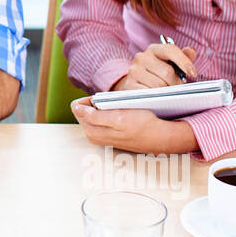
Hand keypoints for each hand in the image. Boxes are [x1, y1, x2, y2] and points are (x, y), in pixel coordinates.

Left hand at [71, 97, 197, 153]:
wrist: (160, 137)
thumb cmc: (141, 125)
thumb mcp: (118, 118)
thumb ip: (94, 115)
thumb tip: (75, 109)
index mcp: (92, 131)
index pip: (77, 108)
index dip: (87, 99)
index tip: (102, 98)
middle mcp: (93, 136)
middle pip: (83, 112)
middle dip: (93, 104)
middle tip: (111, 103)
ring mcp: (101, 137)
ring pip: (92, 116)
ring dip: (101, 108)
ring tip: (118, 108)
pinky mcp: (110, 136)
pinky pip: (102, 121)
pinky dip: (108, 114)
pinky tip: (121, 113)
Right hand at [112, 43, 197, 89]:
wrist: (135, 83)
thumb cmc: (157, 73)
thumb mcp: (170, 63)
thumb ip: (182, 57)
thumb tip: (191, 51)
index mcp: (154, 49)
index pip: (171, 50)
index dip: (184, 62)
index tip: (193, 74)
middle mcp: (141, 57)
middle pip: (167, 72)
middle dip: (176, 83)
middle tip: (177, 88)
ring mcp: (133, 71)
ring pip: (159, 85)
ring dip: (166, 92)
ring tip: (166, 92)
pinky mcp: (129, 85)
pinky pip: (150, 94)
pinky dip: (156, 97)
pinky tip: (156, 97)